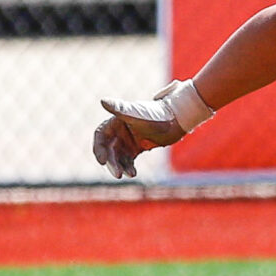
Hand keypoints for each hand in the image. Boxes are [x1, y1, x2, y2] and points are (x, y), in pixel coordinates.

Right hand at [92, 79, 213, 178]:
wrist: (177, 119)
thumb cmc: (157, 114)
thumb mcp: (137, 114)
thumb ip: (119, 109)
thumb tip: (102, 101)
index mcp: (116, 121)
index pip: (100, 136)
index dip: (98, 148)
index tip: (102, 161)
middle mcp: (120, 131)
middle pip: (109, 149)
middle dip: (111, 162)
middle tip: (118, 174)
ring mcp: (128, 140)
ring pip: (118, 157)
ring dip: (120, 167)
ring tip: (128, 175)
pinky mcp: (137, 148)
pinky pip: (128, 160)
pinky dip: (128, 167)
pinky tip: (133, 173)